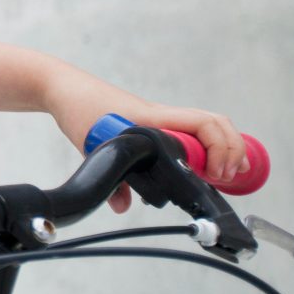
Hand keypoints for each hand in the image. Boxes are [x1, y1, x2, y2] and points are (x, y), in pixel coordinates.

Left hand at [42, 73, 247, 213]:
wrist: (62, 86)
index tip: (216, 173)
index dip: (219, 149)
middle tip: (230, 176)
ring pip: (205, 125)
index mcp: (153, 119)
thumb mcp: (92, 146)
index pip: (203, 125)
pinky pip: (188, 129)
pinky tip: (205, 164)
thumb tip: (123, 207)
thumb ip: (110, 181)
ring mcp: (158, 117)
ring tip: (227, 172)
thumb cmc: (78, 109)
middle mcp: (162, 116)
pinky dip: (204, 144)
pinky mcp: (151, 121)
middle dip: (231, 149)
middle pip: (215, 123)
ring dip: (222, 146)